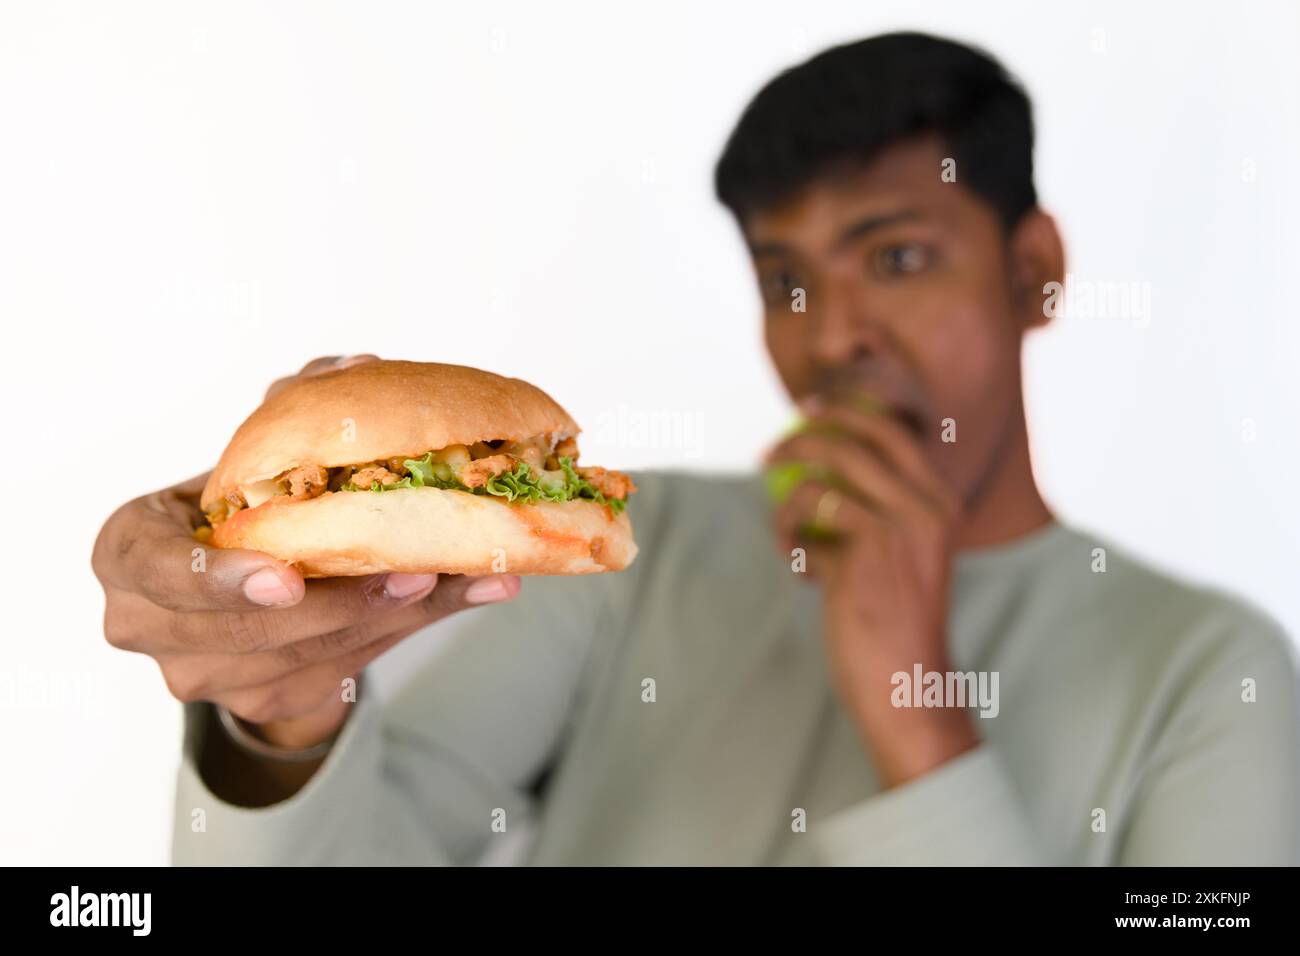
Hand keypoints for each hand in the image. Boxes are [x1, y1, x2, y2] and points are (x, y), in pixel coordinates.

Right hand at [92, 355, 520, 749]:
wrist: (243, 585)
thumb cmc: (238, 506)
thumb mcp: (250, 457)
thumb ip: (292, 409)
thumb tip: (361, 366)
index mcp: (129, 553)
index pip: (158, 573)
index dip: (217, 580)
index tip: (284, 577)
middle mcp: (150, 625)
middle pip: (248, 629)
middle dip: (340, 602)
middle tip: (414, 571)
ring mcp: (205, 674)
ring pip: (305, 656)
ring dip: (390, 617)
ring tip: (456, 577)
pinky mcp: (263, 700)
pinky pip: (338, 670)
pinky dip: (401, 629)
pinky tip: (454, 595)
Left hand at [766, 394, 975, 786]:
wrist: (908, 685)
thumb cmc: (897, 622)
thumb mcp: (903, 556)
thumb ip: (880, 511)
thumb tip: (823, 470)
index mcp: (941, 503)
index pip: (893, 431)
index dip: (846, 412)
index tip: (809, 409)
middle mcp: (925, 508)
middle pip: (851, 442)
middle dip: (800, 439)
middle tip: (768, 453)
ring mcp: (894, 531)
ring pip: (818, 482)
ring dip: (787, 506)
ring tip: (788, 538)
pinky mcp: (859, 559)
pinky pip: (802, 528)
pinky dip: (791, 545)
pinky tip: (802, 573)